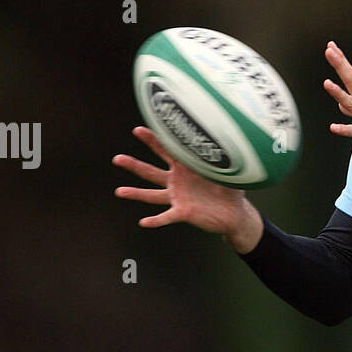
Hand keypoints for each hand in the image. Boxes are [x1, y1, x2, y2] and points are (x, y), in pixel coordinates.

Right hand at [113, 127, 262, 251]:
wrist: (235, 213)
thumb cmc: (230, 189)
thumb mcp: (228, 170)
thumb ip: (224, 158)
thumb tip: (229, 142)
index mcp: (185, 168)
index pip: (166, 151)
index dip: (153, 140)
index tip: (138, 130)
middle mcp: (177, 182)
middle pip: (151, 172)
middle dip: (134, 165)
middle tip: (117, 159)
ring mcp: (177, 197)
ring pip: (152, 195)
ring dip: (136, 193)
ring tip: (119, 191)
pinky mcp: (183, 212)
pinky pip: (167, 216)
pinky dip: (156, 220)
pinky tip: (144, 222)